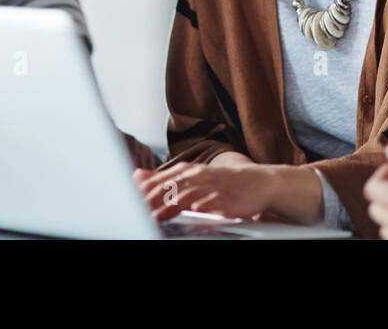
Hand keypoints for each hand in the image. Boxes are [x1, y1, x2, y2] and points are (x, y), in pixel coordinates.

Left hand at [133, 161, 277, 221]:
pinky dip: (203, 204)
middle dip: (152, 200)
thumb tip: (136, 175)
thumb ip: (163, 178)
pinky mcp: (227, 197)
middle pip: (170, 187)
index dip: (144, 192)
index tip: (128, 202)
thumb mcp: (192, 178)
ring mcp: (213, 186)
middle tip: (136, 212)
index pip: (160, 181)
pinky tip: (194, 209)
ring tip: (155, 217)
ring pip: (188, 194)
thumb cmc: (222, 183)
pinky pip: (213, 200)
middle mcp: (198, 176)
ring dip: (171, 205)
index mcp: (187, 171)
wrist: (258, 182)